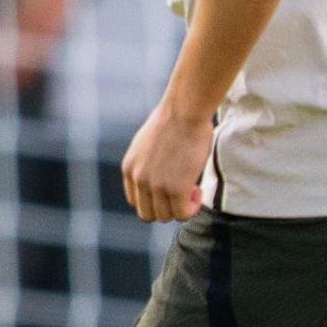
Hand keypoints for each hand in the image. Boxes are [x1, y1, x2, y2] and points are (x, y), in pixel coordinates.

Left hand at [121, 101, 213, 220]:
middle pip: (148, 214)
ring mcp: (156, 185)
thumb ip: (146, 163)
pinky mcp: (175, 188)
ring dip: (181, 208)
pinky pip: (182, 213)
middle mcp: (139, 180)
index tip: (168, 191)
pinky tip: (197, 192)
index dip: (154, 200)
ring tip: (192, 190)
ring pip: (166, 216)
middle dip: (166, 208)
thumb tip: (160, 175)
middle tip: (181, 194)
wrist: (185, 111)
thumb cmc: (173, 120)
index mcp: (129, 169)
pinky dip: (191, 208)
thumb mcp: (147, 143)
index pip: (135, 201)